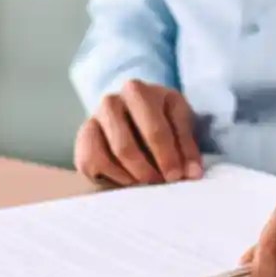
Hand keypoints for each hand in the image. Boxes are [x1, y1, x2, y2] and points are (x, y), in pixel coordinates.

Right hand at [74, 79, 203, 186]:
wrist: (132, 112)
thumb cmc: (160, 117)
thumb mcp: (178, 122)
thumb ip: (186, 147)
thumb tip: (192, 174)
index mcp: (138, 91)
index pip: (155, 129)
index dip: (167, 157)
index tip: (177, 176)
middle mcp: (110, 102)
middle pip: (125, 146)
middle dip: (145, 171)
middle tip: (159, 184)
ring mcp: (92, 120)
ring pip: (105, 157)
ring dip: (128, 177)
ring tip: (145, 184)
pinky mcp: (83, 138)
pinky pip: (91, 164)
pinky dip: (111, 178)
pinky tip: (127, 181)